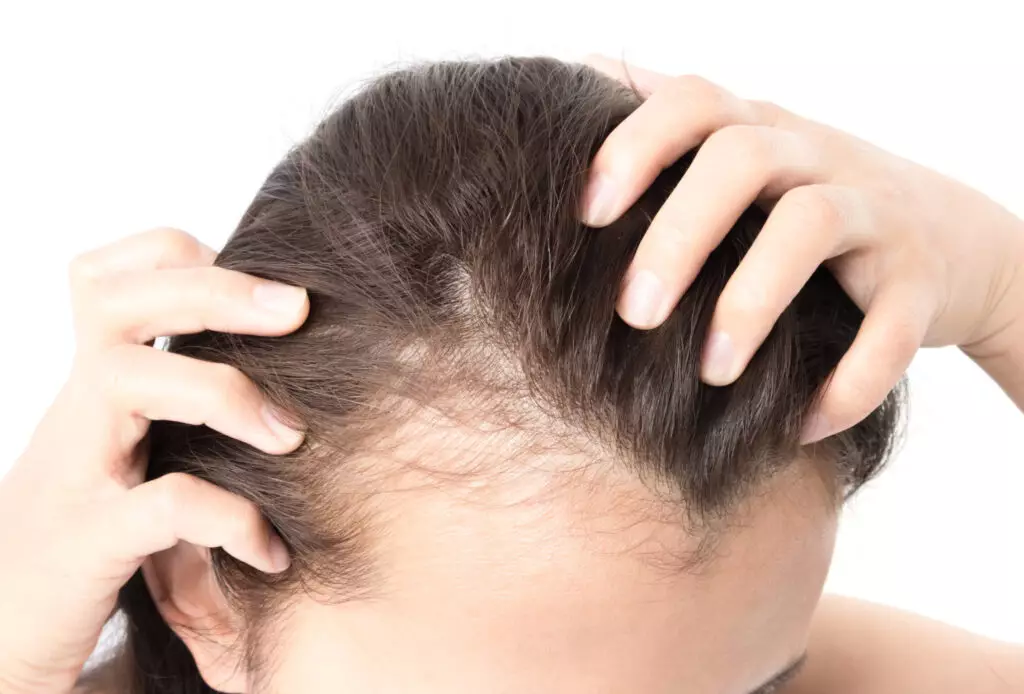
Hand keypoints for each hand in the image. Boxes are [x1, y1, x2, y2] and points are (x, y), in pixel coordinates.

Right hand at [0, 229, 309, 693]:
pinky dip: (232, 518)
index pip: (110, 276)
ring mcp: (75, 471)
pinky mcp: (88, 542)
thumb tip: (285, 358)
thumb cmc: (93, 528)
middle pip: (116, 300)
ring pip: (124, 379)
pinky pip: (165, 505)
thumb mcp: (129, 448)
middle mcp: (77, 411)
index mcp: (95, 381)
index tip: (263, 291)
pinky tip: (270, 547)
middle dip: (216, 290)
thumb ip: (179, 398)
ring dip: (225, 392)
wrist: (6, 627)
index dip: (186, 258)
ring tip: (291, 435)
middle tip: (299, 308)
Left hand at [582, 55, 1023, 440]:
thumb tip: (581, 68)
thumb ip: (671, 124)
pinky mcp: (919, 278)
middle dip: (679, 235)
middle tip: (634, 315)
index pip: (693, 102)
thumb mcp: (746, 155)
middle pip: (741, 158)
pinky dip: (849, 379)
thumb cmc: (809, 201)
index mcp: (756, 132)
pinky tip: (804, 423)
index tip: (588, 215)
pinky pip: (890, 326)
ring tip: (713, 373)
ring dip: (753, 302)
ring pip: (811, 224)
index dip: (636, 145)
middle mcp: (813, 157)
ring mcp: (873, 211)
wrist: (946, 235)